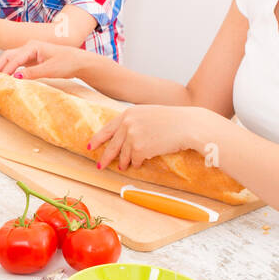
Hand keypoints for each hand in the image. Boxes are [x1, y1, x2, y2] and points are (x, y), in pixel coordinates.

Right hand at [0, 40, 86, 79]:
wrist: (79, 61)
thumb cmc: (67, 62)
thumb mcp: (50, 69)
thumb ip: (32, 73)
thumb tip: (16, 77)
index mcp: (33, 46)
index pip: (13, 59)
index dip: (4, 70)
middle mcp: (30, 47)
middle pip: (8, 56)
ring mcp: (30, 53)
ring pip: (11, 59)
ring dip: (3, 68)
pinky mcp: (32, 59)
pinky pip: (17, 64)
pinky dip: (10, 70)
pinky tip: (7, 78)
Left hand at [88, 105, 213, 170]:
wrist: (188, 125)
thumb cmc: (173, 120)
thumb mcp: (149, 114)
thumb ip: (134, 122)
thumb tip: (123, 137)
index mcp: (128, 113)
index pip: (107, 128)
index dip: (98, 139)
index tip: (90, 146)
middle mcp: (127, 123)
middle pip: (111, 145)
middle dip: (105, 157)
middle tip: (100, 166)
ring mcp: (132, 136)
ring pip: (123, 155)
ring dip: (124, 162)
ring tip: (124, 166)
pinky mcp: (139, 149)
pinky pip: (134, 161)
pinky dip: (137, 163)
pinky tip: (139, 163)